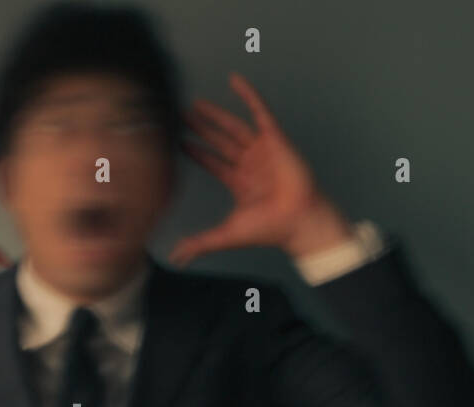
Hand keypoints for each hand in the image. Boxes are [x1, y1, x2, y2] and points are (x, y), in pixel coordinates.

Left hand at [170, 73, 354, 266]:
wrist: (297, 220)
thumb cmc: (269, 229)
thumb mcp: (226, 234)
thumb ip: (199, 243)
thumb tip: (176, 258)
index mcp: (241, 183)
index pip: (214, 163)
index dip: (197, 153)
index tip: (180, 142)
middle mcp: (250, 165)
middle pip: (221, 142)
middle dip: (202, 129)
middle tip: (183, 115)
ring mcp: (263, 150)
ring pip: (234, 126)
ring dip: (215, 115)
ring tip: (195, 104)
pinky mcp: (275, 138)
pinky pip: (260, 111)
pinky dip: (248, 96)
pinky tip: (234, 80)